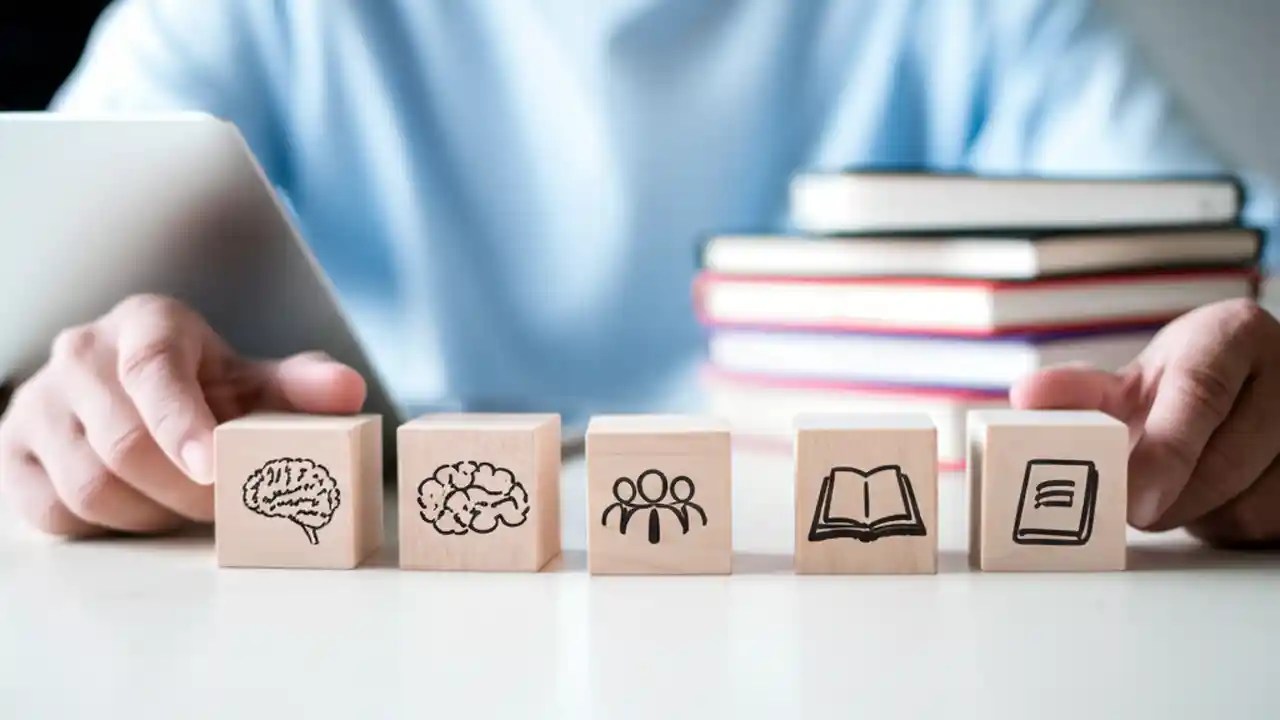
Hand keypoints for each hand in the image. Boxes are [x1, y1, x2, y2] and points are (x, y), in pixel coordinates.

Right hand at [0, 294, 365, 536]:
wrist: (129, 389)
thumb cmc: (201, 384)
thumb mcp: (252, 379)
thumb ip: (299, 387)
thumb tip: (349, 392)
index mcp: (146, 324)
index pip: (154, 368)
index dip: (184, 423)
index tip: (216, 469)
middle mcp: (81, 354)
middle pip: (125, 444)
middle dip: (186, 492)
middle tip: (230, 510)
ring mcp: (39, 402)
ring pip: (90, 484)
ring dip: (151, 514)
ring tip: (189, 507)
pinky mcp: (12, 450)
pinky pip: (53, 510)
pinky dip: (106, 527)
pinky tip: (141, 509)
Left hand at [1012, 298, 1279, 546]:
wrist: (1250, 390)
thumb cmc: (1181, 385)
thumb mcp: (1133, 379)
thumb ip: (1080, 392)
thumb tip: (1027, 397)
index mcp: (1234, 335)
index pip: (1201, 394)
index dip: (1164, 451)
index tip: (1130, 498)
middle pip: (1227, 460)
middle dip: (1168, 499)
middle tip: (1128, 511)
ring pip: (1251, 504)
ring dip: (1198, 516)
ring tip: (1171, 492)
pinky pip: (1268, 525)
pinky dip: (1227, 526)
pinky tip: (1209, 502)